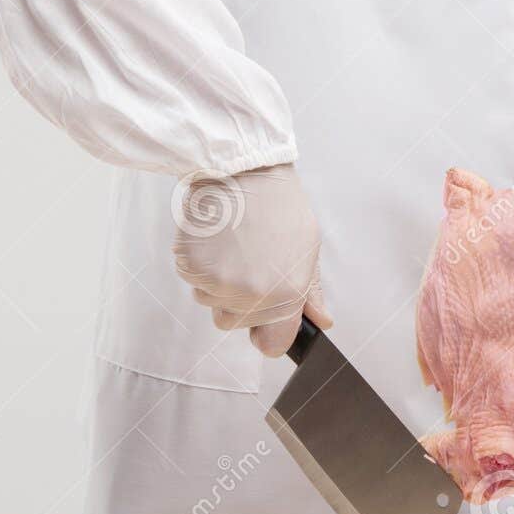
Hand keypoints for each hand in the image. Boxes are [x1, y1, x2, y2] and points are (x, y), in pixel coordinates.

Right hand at [172, 162, 331, 357]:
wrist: (244, 168)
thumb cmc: (279, 204)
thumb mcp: (307, 247)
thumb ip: (310, 291)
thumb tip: (322, 322)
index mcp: (285, 295)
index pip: (271, 346)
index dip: (267, 334)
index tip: (264, 321)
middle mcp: (251, 295)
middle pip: (232, 322)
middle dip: (238, 300)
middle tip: (247, 261)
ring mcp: (218, 282)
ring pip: (209, 301)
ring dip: (217, 280)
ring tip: (232, 244)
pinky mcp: (191, 266)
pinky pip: (192, 280)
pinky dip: (200, 264)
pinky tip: (215, 238)